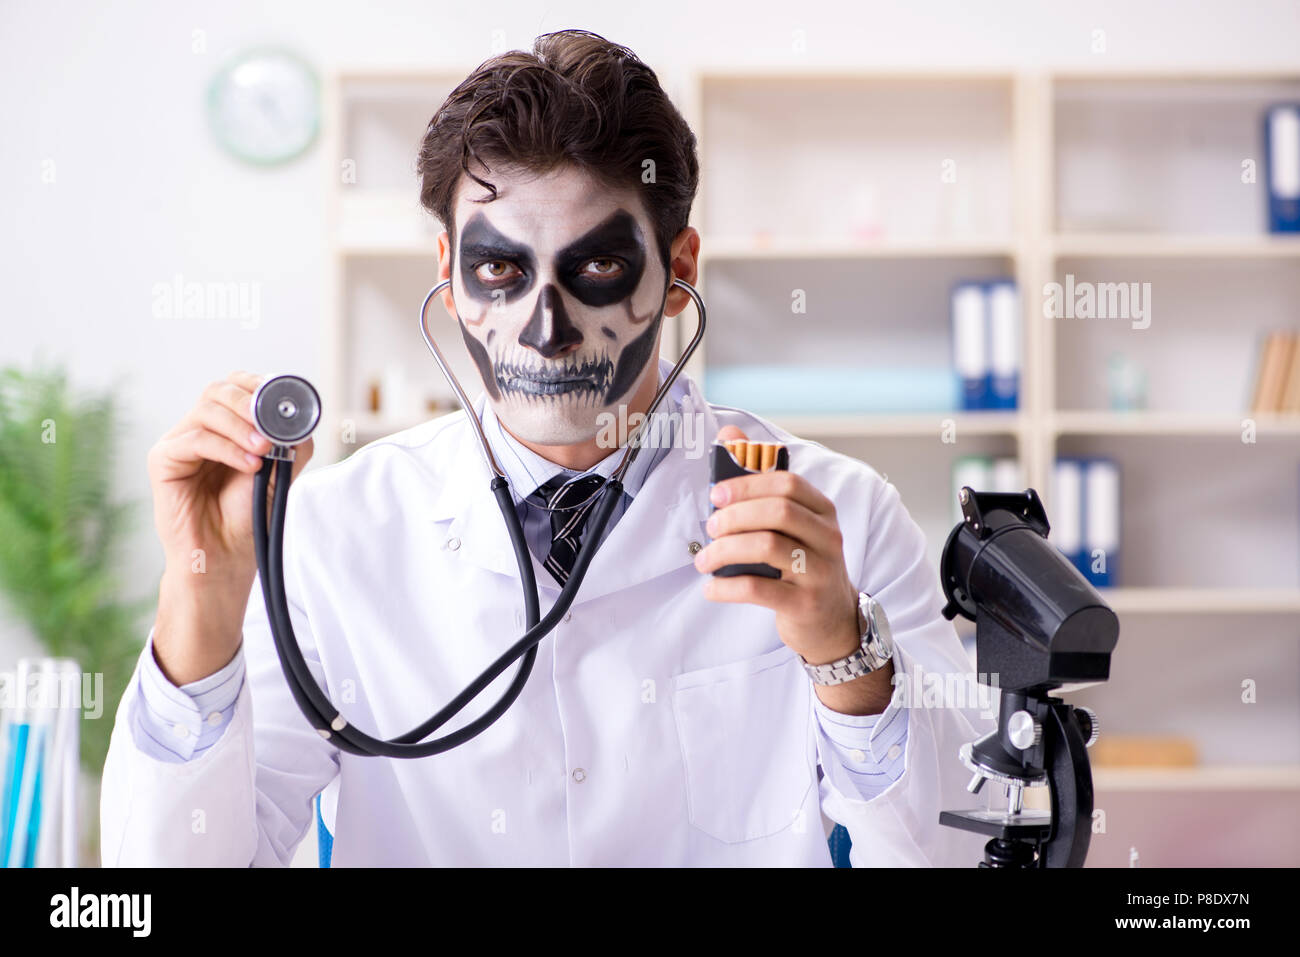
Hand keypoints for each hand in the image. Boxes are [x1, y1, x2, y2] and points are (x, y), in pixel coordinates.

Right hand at [147, 370, 313, 683]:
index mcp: (226, 427)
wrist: (226, 555)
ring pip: (207, 409)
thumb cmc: (250, 515)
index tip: (282, 399)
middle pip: (218, 390)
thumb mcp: (281, 472)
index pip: (235, 386)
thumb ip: (291, 443)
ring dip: (242, 426)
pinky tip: (249, 465)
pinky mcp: (164, 460)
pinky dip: (226, 447)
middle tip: (272, 427)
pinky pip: (195, 438)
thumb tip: (298, 419)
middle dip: (250, 402)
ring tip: (263, 451)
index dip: (257, 385)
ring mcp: (180, 443)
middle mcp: (200, 429)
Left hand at [694, 426, 860, 666]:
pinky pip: (759, 589)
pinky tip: (712, 587)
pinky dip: (727, 586)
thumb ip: (759, 479)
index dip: (747, 483)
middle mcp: (827, 537)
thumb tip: (729, 433)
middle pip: (778, 511)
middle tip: (710, 528)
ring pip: (767, 547)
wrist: (833, 620)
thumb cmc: (801, 562)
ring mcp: (819, 571)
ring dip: (725, 551)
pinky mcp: (805, 603)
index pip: (787, 483)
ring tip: (704, 560)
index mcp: (822, 510)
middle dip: (734, 516)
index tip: (716, 495)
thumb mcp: (790, 524)